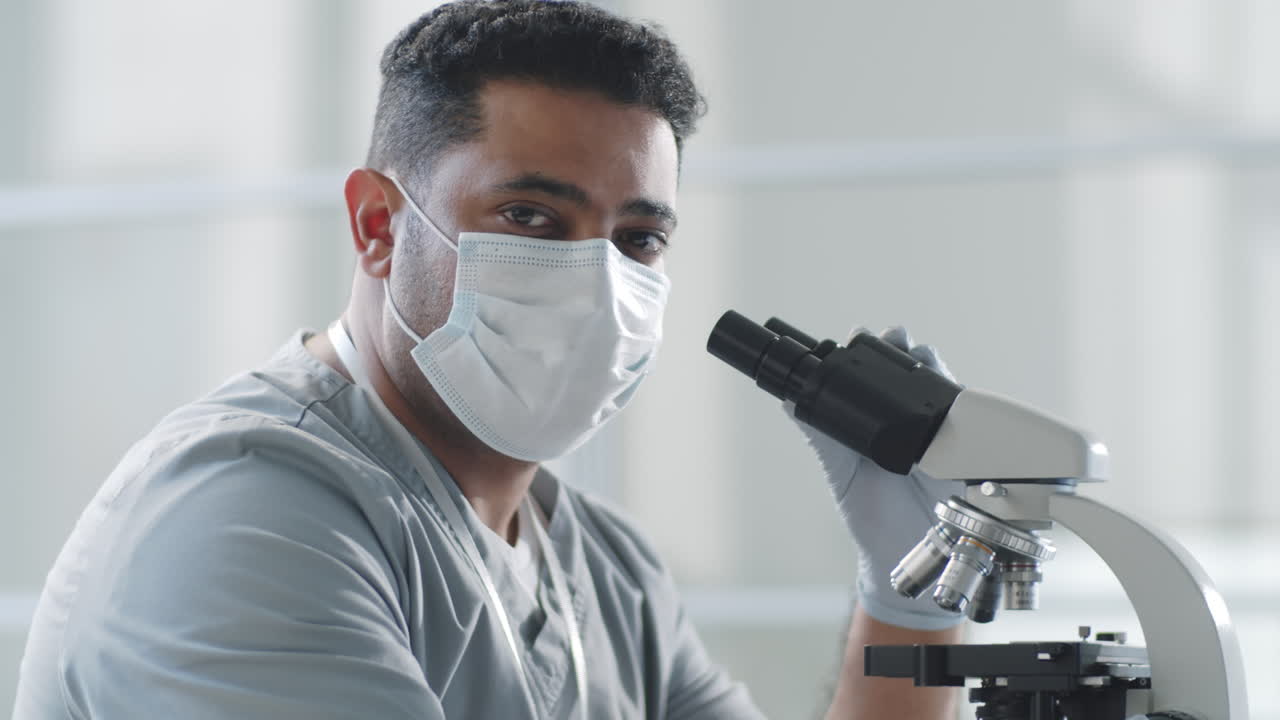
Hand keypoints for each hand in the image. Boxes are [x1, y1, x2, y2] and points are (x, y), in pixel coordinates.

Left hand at [789, 327, 966, 630]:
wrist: (907, 560)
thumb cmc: (872, 518)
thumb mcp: (841, 474)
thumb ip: (823, 438)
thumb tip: (790, 402)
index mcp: (876, 423)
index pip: (874, 376)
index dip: (868, 351)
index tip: (859, 336)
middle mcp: (909, 421)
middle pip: (911, 371)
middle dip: (903, 347)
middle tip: (893, 336)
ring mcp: (942, 433)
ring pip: (940, 386)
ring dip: (930, 365)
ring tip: (917, 354)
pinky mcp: (968, 451)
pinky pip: (969, 419)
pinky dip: (960, 400)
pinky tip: (947, 391)